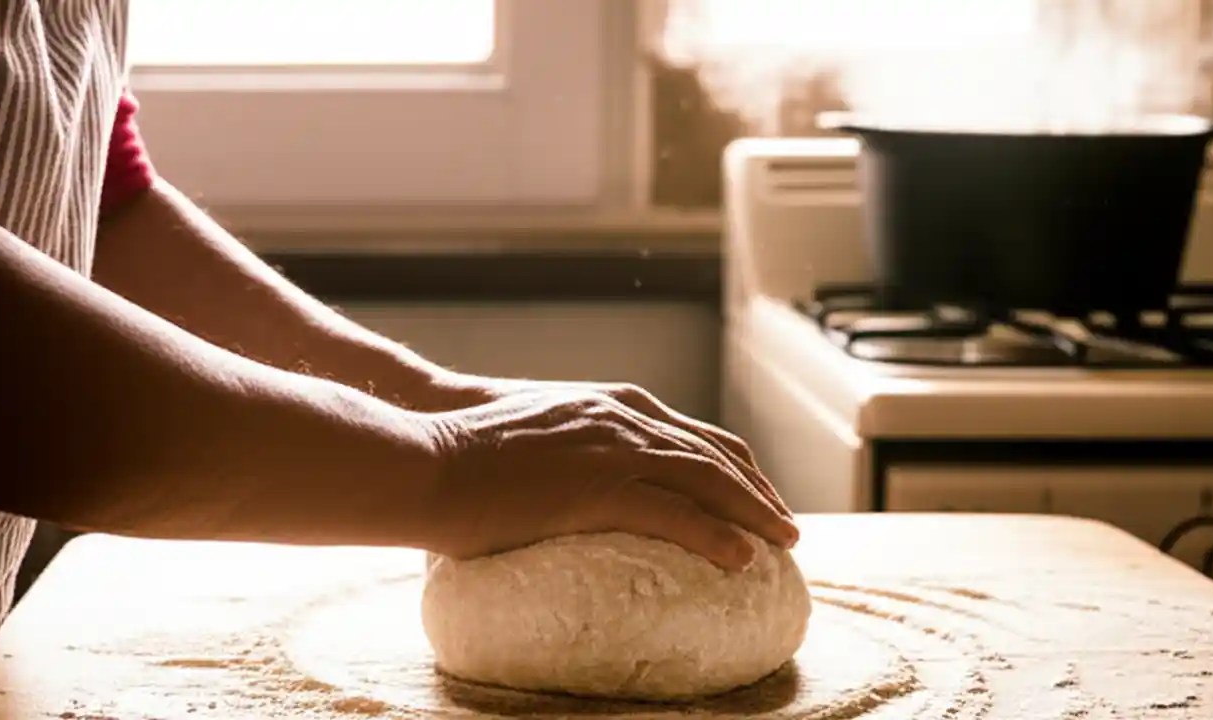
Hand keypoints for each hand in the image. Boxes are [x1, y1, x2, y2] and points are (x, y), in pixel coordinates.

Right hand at [421, 387, 797, 570]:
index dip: (735, 465)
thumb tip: (575, 489)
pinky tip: (740, 559)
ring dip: (754, 511)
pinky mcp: (598, 485)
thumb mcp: (535, 438)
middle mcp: (623, 417)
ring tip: (784, 542)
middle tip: (786, 524)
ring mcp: (613, 448)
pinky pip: (674, 514)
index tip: (757, 494)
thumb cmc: (464, 452)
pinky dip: (714, 536)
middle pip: (715, 453)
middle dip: (757, 489)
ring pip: (708, 479)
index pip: (694, 433)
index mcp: (612, 404)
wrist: (426, 454)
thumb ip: (570, 451)